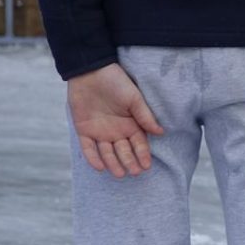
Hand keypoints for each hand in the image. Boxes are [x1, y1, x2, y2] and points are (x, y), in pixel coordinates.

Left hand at [67, 63, 164, 177]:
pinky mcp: (84, 130)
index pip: (139, 144)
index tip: (147, 166)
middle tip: (134, 172)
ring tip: (119, 174)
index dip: (143, 155)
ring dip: (113, 163)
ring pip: (107, 153)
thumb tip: (161, 132)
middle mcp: (117, 131)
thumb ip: (145, 116)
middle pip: (124, 151)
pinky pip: (88, 148)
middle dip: (129, 162)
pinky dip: (93, 158)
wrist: (90, 71)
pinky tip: (99, 167)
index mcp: (131, 125)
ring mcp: (100, 132)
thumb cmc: (116, 82)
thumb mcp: (134, 99)